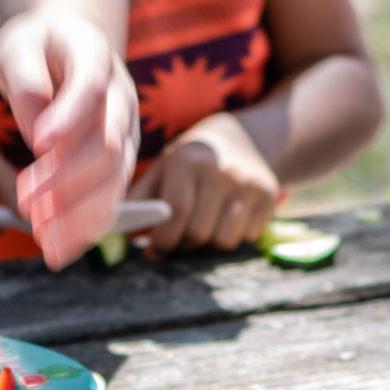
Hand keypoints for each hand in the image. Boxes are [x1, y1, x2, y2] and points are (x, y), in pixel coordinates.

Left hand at [0, 7, 139, 269]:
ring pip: (114, 180)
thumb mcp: (17, 47)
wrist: (66, 48)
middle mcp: (121, 97)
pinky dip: (85, 226)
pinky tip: (58, 247)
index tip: (38, 144)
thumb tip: (37, 135)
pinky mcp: (118, 162)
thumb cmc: (36, 48)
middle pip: (107, 144)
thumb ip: (25, 82)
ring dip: (80, 213)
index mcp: (96, 57)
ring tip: (44, 239)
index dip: (68, 118)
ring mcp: (126, 132)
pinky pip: (109, 199)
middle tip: (26, 202)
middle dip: (68, 179)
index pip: (89, 88)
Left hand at [135, 114, 280, 259]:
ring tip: (201, 229)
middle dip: (183, 246)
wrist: (241, 139)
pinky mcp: (268, 195)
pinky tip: (225, 219)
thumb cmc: (191, 161)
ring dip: (208, 245)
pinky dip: (233, 237)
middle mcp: (221, 171)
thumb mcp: (162, 169)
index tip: (154, 250)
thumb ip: (141, 198)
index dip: (163, 240)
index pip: (176, 214)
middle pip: (199, 233)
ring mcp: (248, 184)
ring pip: (223, 241)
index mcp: (188, 161)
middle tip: (176, 242)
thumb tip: (121, 230)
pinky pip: (246, 237)